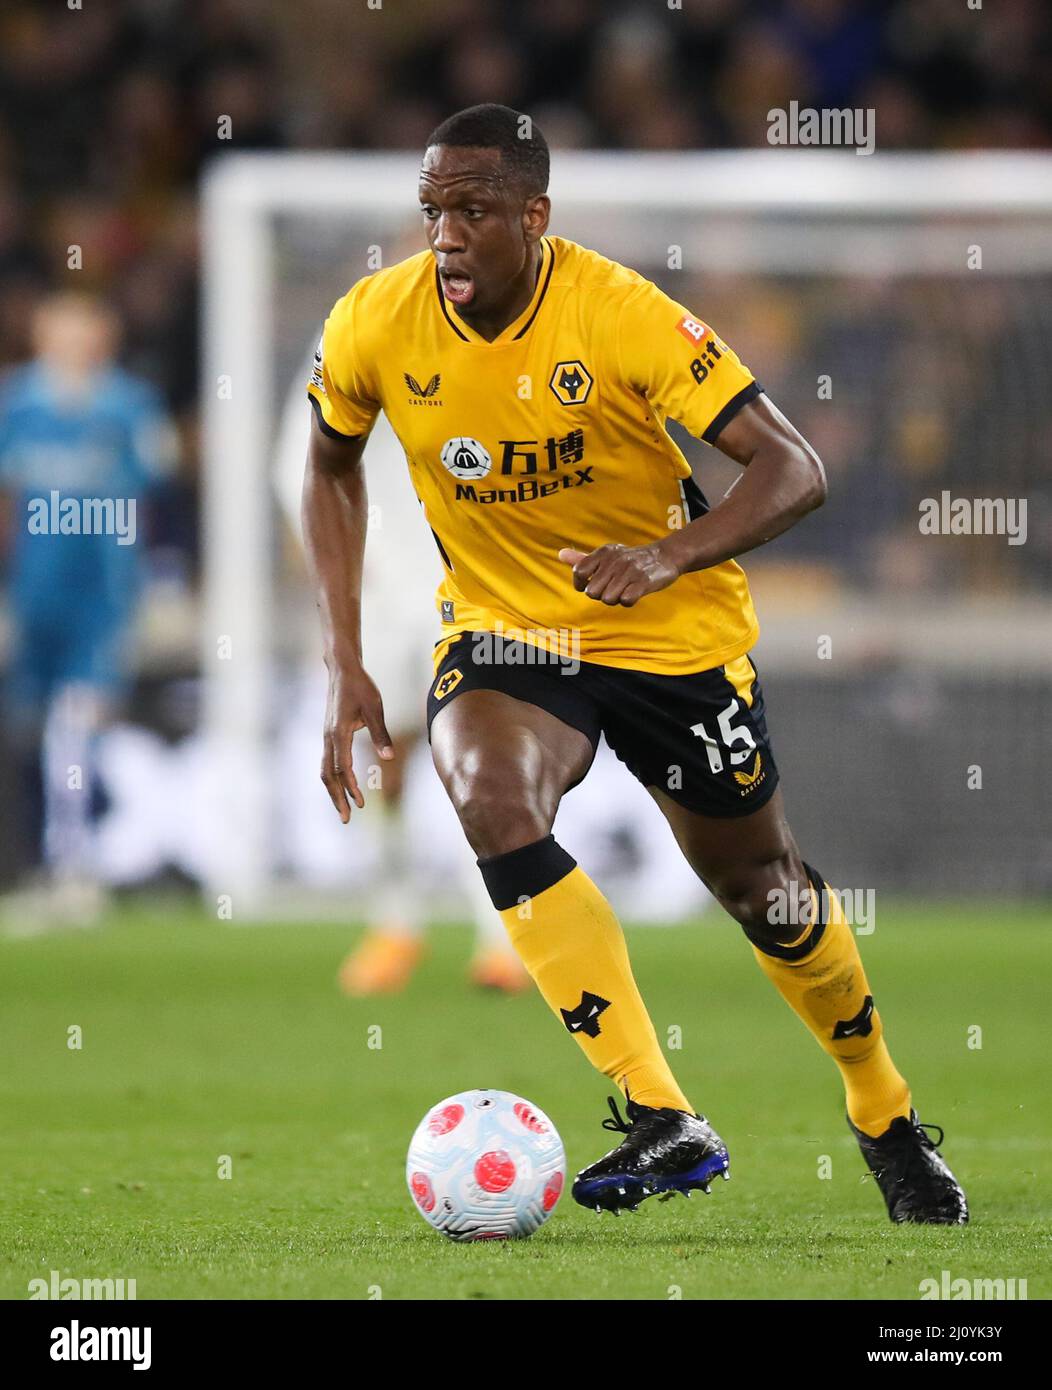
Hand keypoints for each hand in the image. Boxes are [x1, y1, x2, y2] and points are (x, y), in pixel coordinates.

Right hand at [320, 662, 392, 821]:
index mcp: (338, 732)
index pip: (343, 767)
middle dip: (337, 799)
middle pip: (328, 776)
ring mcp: (326, 738)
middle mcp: (328, 738)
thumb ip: (381, 733)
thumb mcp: (375, 708)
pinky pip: (328, 764)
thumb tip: (389, 757)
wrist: (342, 670)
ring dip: (334, 792)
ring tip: (345, 810)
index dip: (351, 786)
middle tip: (347, 819)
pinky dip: (334, 780)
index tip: (361, 802)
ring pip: (325, 771)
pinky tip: (343, 789)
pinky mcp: (329, 736)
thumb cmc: (361, 687)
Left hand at [557, 541, 680, 606]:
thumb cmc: (630, 559)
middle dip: (601, 594)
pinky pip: (626, 601)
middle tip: (613, 587)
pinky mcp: (644, 582)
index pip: (579, 572)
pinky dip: (628, 601)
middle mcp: (615, 560)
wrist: (665, 556)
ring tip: (625, 589)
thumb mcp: (607, 555)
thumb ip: (583, 559)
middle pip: (593, 592)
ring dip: (616, 599)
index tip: (590, 585)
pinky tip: (634, 592)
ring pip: (608, 599)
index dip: (581, 584)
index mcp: (604, 553)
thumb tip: (560, 554)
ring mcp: (630, 571)